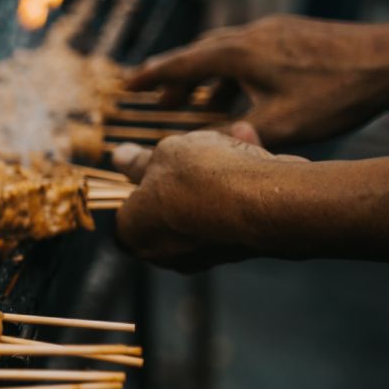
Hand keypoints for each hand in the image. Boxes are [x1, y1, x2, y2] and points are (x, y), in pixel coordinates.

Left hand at [110, 124, 308, 271]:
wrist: (268, 204)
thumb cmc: (201, 179)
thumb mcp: (164, 153)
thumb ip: (140, 159)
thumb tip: (120, 157)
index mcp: (135, 235)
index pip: (126, 208)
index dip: (138, 179)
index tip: (151, 157)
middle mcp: (168, 253)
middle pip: (167, 203)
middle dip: (181, 170)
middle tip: (189, 144)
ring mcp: (206, 252)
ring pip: (205, 201)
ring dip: (216, 166)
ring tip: (228, 135)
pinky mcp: (243, 245)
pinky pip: (233, 206)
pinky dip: (239, 175)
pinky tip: (247, 138)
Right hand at [124, 15, 388, 147]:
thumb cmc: (336, 92)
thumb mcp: (280, 124)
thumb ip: (238, 136)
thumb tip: (208, 150)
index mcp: (238, 53)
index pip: (181, 63)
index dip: (153, 77)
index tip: (128, 84)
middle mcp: (251, 35)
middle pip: (200, 54)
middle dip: (177, 78)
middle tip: (158, 100)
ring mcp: (275, 31)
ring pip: (227, 53)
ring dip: (208, 78)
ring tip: (200, 105)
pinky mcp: (295, 34)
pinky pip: (250, 52)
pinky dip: (235, 73)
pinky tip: (246, 92)